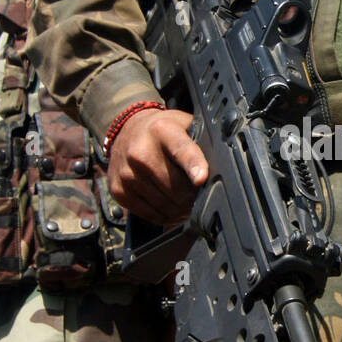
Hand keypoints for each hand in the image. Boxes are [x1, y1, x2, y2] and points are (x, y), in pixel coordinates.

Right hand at [108, 107, 206, 221]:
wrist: (127, 130)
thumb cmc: (162, 132)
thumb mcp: (183, 125)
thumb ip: (201, 142)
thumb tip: (223, 166)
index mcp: (162, 131)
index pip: (181, 150)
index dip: (193, 166)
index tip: (201, 179)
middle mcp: (140, 151)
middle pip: (176, 187)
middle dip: (192, 196)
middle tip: (197, 193)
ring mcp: (127, 172)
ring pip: (165, 204)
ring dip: (180, 208)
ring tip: (185, 201)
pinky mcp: (118, 190)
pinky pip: (150, 214)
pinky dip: (164, 215)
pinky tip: (169, 206)